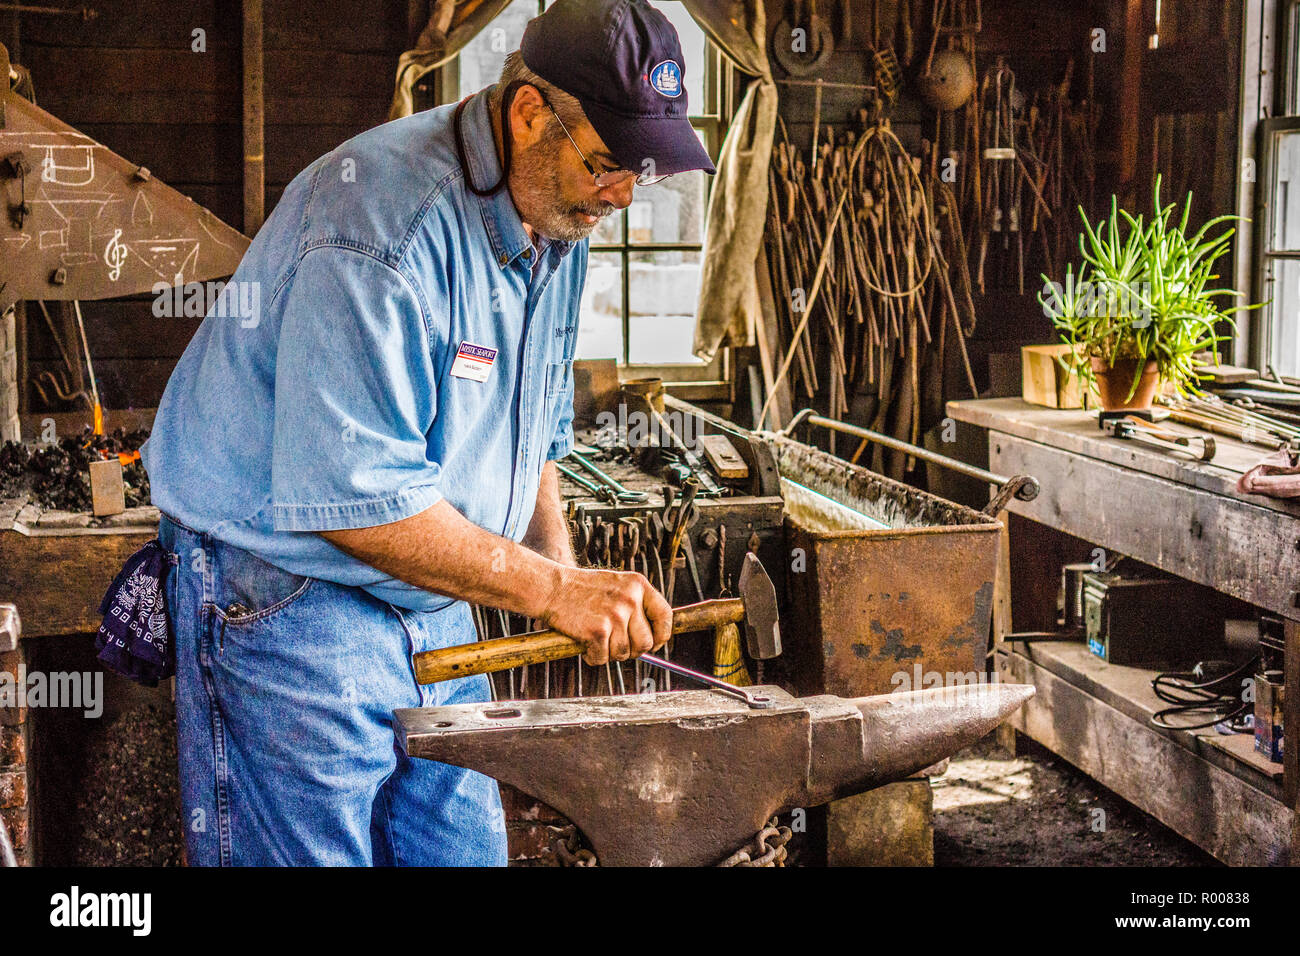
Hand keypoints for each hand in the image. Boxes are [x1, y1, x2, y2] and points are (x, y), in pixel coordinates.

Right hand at [538, 566, 671, 665]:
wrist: (550, 587)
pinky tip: (583, 643)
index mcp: (638, 585)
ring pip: (623, 653)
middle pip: (645, 642)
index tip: (653, 644)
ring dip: (609, 654)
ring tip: (595, 640)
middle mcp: (630, 599)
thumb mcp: (616, 586)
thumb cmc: (581, 590)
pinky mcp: (598, 630)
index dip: (661, 635)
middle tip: (615, 646)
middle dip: (631, 651)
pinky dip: (592, 657)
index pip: (665, 616)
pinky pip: (602, 658)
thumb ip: (635, 605)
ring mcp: (615, 615)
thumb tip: (652, 639)